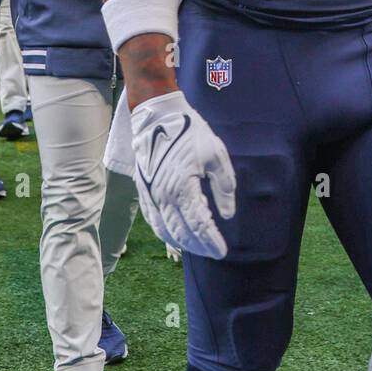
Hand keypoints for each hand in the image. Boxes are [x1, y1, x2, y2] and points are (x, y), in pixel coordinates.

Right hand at [131, 90, 235, 258]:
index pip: (199, 224)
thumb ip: (224, 186)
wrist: (157, 117)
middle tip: (213, 252)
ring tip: (198, 248)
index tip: (222, 251)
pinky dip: (164, 232)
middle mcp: (164, 196)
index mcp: (183, 187)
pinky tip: (174, 237)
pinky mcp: (144, 191)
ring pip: (165, 229)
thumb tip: (227, 215)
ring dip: (182, 243)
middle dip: (199, 246)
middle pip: (182, 232)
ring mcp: (151, 195)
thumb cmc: (189, 133)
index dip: (211, 240)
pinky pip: (153, 220)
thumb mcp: (216, 155)